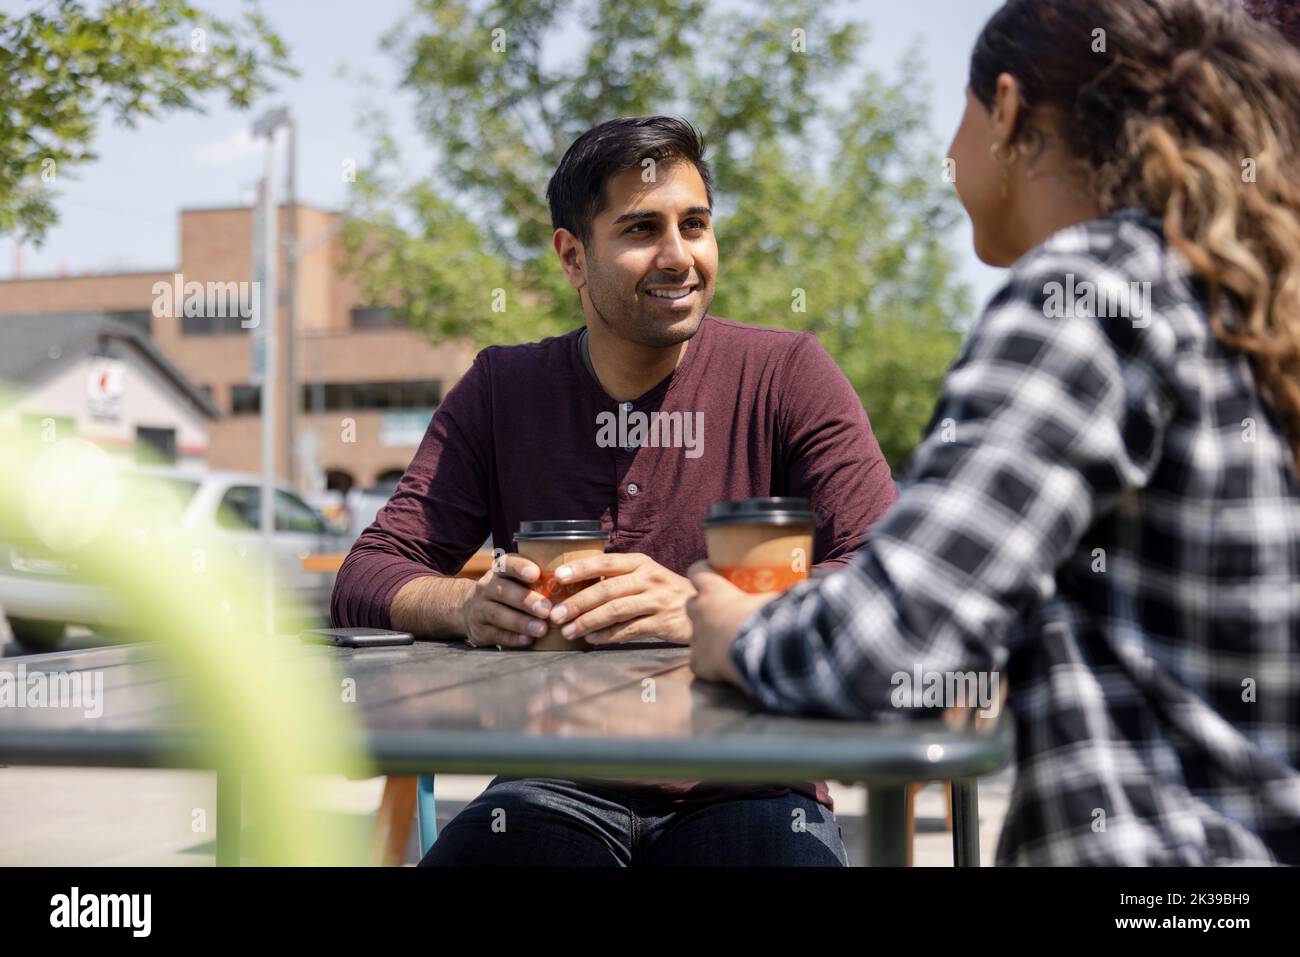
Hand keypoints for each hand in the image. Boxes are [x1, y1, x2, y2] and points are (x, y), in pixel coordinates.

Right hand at [461, 553, 552, 648]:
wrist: (469, 610)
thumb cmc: (508, 592)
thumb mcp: (515, 580)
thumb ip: (538, 579)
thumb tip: (574, 578)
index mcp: (499, 571)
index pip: (507, 564)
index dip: (520, 568)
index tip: (536, 573)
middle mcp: (487, 587)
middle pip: (503, 591)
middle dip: (526, 600)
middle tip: (547, 609)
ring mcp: (480, 609)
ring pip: (498, 614)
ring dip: (521, 622)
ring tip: (542, 629)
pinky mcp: (479, 631)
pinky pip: (496, 634)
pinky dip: (513, 638)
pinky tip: (528, 640)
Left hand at [546, 553, 695, 645]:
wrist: (705, 608)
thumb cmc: (667, 592)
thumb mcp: (646, 577)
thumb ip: (619, 579)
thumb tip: (581, 589)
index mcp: (641, 563)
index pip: (605, 562)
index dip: (581, 568)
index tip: (559, 576)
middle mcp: (649, 578)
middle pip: (606, 590)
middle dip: (577, 603)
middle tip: (556, 615)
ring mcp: (656, 600)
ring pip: (615, 611)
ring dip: (587, 622)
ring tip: (569, 631)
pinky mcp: (662, 622)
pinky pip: (628, 630)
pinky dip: (606, 635)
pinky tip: (591, 639)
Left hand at [684, 561, 777, 685]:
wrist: (760, 652)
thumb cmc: (767, 618)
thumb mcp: (775, 597)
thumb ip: (779, 591)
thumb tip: (800, 584)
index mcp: (715, 591)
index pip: (698, 571)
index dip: (703, 570)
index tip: (710, 569)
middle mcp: (700, 612)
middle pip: (691, 602)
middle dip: (702, 605)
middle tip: (719, 609)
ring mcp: (697, 638)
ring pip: (694, 633)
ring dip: (707, 635)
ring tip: (725, 640)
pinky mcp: (700, 662)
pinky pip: (698, 662)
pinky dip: (708, 664)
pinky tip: (721, 667)